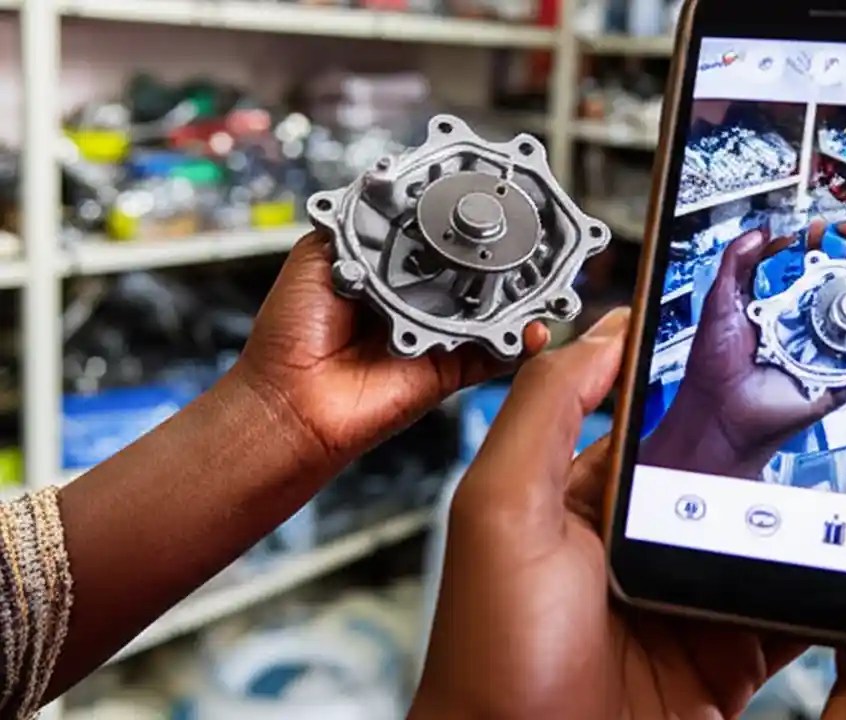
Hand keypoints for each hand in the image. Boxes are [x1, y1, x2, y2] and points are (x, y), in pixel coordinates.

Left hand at [231, 233, 548, 474]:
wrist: (292, 398)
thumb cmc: (290, 334)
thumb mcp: (317, 254)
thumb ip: (359, 225)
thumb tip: (394, 194)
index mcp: (386, 271)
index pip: (434, 240)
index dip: (457, 223)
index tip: (485, 202)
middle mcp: (413, 301)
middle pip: (469, 273)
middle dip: (496, 257)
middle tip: (522, 238)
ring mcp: (435, 336)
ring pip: (490, 312)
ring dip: (517, 298)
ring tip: (540, 276)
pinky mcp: (448, 372)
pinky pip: (493, 356)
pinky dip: (519, 344)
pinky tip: (533, 326)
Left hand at [413, 308, 845, 719]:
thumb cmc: (496, 657)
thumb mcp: (501, 511)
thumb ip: (547, 411)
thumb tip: (606, 331)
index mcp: (598, 491)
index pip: (678, 408)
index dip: (743, 372)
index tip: (805, 331)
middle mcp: (655, 534)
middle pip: (756, 465)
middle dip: (828, 430)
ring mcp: (700, 592)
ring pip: (795, 529)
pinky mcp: (735, 651)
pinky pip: (807, 606)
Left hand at [642, 229, 845, 477]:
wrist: (718, 411)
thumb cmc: (714, 364)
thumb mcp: (722, 301)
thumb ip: (737, 263)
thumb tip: (759, 233)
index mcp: (786, 308)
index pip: (820, 276)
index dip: (837, 259)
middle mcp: (808, 331)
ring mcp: (824, 359)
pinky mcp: (833, 386)